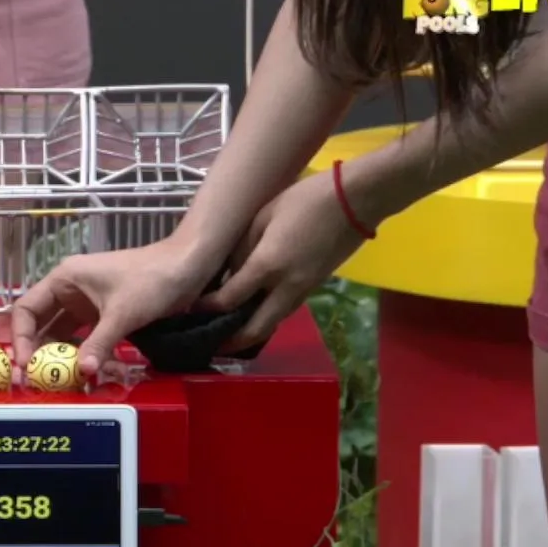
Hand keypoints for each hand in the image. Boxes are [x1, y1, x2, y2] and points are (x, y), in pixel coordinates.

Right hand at [11, 239, 220, 375]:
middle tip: (35, 382)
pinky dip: (85, 355)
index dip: (21, 338)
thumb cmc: (151, 279)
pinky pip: (85, 339)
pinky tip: (88, 374)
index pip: (27, 310)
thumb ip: (100, 343)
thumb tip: (83, 372)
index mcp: (64, 279)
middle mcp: (69, 290)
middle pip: (42, 325)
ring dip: (62, 358)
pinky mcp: (103, 315)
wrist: (187, 266)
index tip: (26, 365)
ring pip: (63, 336)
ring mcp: (86, 304)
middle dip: (38, 354)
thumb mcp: (122, 313)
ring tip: (61, 383)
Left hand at [199, 172, 367, 351]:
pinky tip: (257, 314)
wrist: (356, 201)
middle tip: (213, 346)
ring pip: (274, 322)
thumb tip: (230, 271)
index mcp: (267, 265)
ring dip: (253, 332)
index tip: (191, 310)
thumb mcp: (262, 217)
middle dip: (233, 342)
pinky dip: (269, 317)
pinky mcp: (315, 286)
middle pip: (256, 327)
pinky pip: (286, 309)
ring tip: (232, 335)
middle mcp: (286, 286)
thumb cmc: (304, 200)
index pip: (230, 298)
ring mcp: (304, 289)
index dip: (209, 308)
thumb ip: (243, 247)